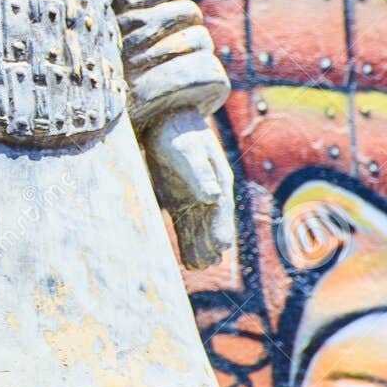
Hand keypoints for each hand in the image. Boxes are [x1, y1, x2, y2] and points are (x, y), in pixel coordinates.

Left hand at [143, 108, 234, 269]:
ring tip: (196, 266)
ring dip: (199, 245)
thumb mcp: (188, 150)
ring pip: (200, 227)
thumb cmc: (178, 132)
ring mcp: (194, 197)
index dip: (221, 226)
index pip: (222, 207)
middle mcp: (210, 191)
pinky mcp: (178, 200)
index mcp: (219, 178)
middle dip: (209, 242)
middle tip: (205, 264)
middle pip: (212, 222)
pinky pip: (185, 224)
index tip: (220, 246)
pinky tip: (187, 258)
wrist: (165, 120)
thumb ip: (201, 173)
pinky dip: (187, 240)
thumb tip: (213, 196)